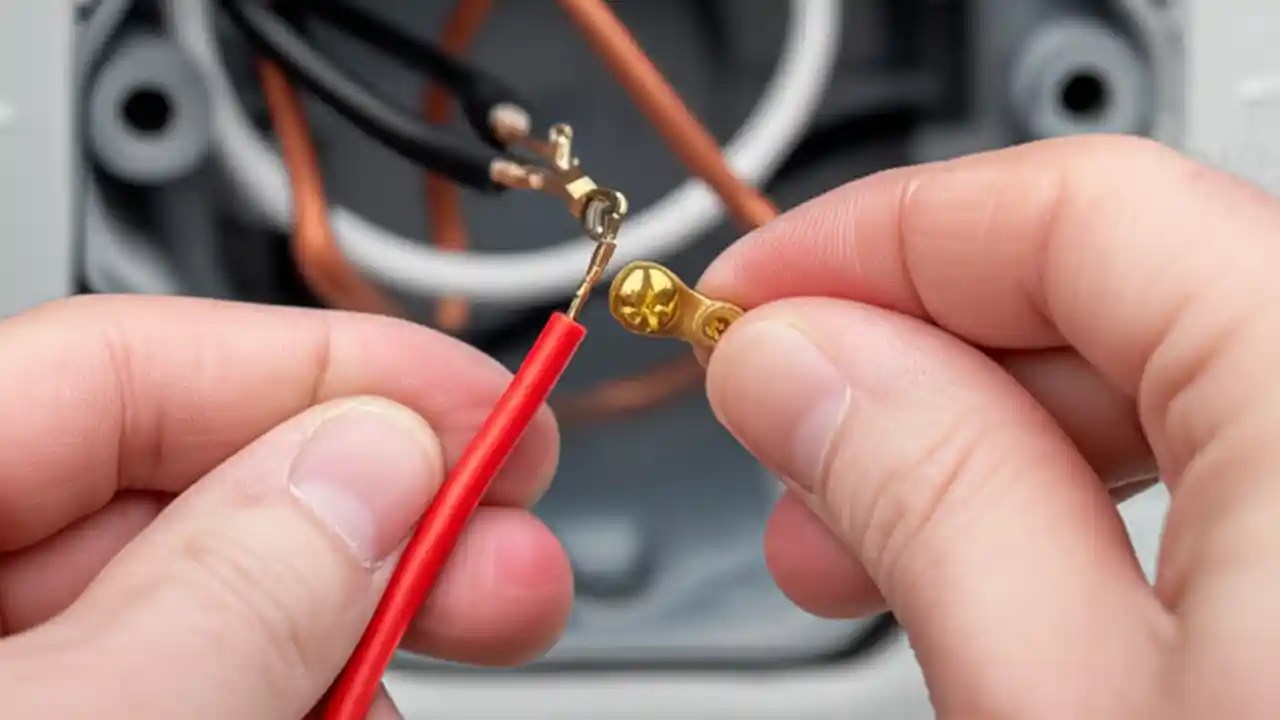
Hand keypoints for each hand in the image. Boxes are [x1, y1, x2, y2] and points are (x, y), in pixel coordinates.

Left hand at [0, 297, 571, 717]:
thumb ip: (227, 592)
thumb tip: (375, 462)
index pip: (116, 364)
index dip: (325, 370)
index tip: (484, 413)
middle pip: (176, 490)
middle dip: (369, 515)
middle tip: (509, 553)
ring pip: (193, 601)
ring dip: (347, 618)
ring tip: (448, 650)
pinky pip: (171, 686)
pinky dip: (283, 692)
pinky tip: (355, 707)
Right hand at [700, 135, 1279, 717]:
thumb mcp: (1070, 704)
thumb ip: (936, 503)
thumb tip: (797, 362)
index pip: (1084, 208)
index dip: (875, 239)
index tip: (748, 300)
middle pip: (1123, 285)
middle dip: (914, 360)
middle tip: (784, 440)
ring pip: (1165, 380)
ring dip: (983, 445)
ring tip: (860, 547)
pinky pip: (1224, 468)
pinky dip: (1080, 503)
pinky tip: (992, 573)